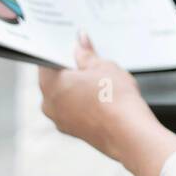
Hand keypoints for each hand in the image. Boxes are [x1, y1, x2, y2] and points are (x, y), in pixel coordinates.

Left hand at [37, 32, 149, 161]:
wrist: (128, 132)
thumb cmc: (114, 99)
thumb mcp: (102, 66)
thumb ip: (87, 53)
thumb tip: (81, 42)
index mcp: (49, 84)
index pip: (47, 60)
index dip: (61, 51)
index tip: (74, 46)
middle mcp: (49, 104)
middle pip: (55, 80)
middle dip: (71, 70)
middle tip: (91, 62)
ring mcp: (60, 121)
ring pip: (65, 97)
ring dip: (78, 88)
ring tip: (101, 81)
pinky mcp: (74, 131)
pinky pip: (74, 111)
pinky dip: (84, 103)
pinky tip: (102, 97)